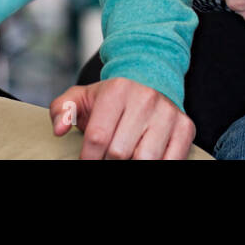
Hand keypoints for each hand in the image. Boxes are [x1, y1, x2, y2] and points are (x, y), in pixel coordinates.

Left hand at [49, 78, 194, 158]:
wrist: (150, 78)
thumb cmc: (112, 96)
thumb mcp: (82, 96)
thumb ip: (63, 110)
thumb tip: (59, 129)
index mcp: (117, 90)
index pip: (97, 138)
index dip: (88, 158)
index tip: (87, 160)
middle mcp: (146, 99)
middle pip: (119, 152)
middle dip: (108, 161)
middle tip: (106, 158)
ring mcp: (168, 114)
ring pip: (145, 159)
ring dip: (131, 164)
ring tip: (124, 157)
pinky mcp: (185, 127)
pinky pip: (171, 161)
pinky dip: (156, 165)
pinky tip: (142, 158)